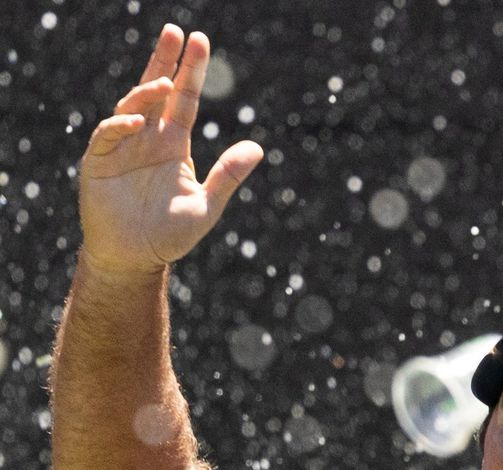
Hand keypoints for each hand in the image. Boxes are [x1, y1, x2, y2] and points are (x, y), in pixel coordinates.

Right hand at [78, 25, 262, 274]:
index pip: (184, 100)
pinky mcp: (98, 162)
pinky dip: (121, 126)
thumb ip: (228, 176)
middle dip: (165, 61)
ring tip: (166, 84)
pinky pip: (107, 135)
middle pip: (156, 91)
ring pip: (132, 107)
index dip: (190, 72)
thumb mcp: (206, 205)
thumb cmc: (169, 233)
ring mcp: (121, 147)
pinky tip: (138, 123)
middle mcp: (147, 138)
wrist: (134, 258)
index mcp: (173, 144)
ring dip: (147, 93)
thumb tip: (258, 147)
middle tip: (176, 32)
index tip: (199, 42)